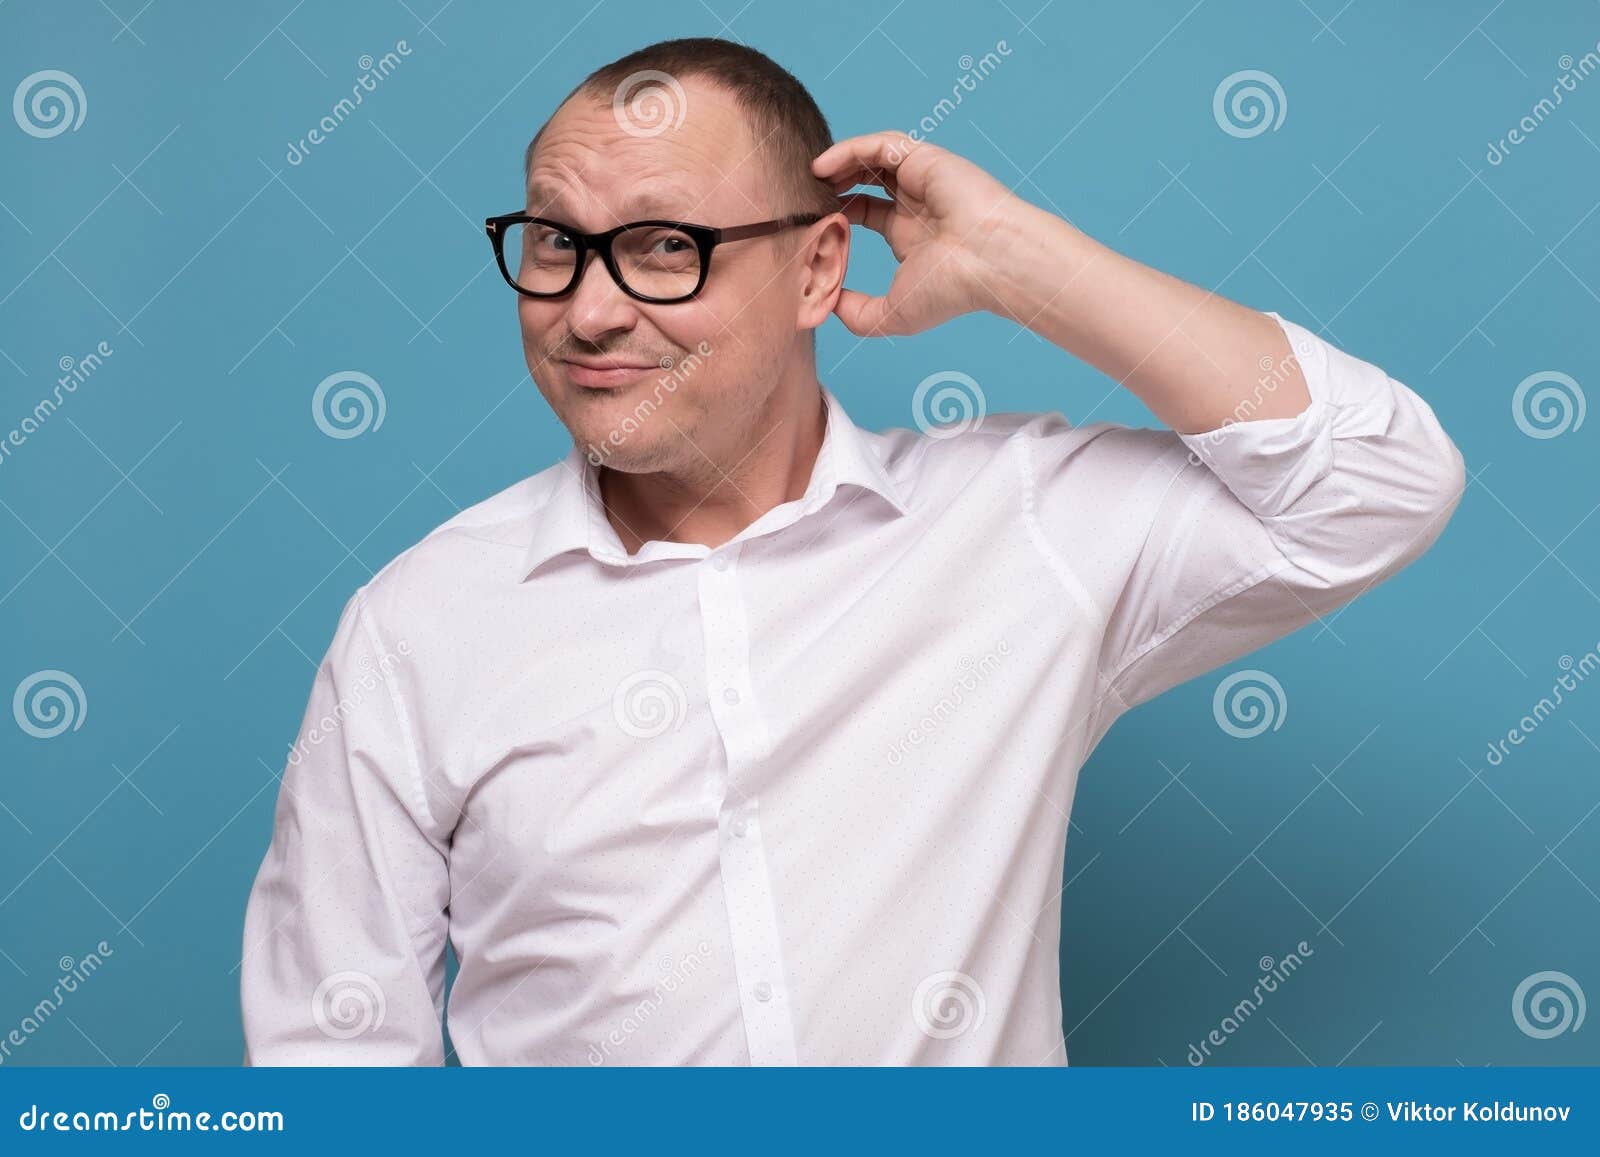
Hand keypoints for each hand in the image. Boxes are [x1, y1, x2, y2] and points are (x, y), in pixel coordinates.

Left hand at [811, 132, 1029, 336]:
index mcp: (909, 234)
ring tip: (810, 175)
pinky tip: (824, 165)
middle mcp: (915, 203)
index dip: (835, 212)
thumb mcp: (893, 313)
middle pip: (865, 180)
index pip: (865, 212)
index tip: (808, 221)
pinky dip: (850, 149)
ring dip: (838, 163)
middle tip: (804, 192)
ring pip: (871, 158)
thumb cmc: (951, 289)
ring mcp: (921, 179)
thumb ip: (858, 313)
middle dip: (833, 183)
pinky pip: (880, 145)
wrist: (991, 264)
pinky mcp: (925, 159)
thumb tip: (828, 305)